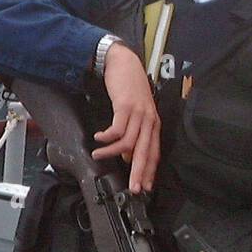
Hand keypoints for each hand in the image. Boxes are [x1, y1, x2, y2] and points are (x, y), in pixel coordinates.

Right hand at [92, 42, 159, 193]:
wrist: (123, 63)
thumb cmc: (129, 87)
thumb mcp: (135, 112)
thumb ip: (134, 133)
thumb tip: (126, 155)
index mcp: (153, 124)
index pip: (154, 153)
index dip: (149, 171)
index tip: (144, 187)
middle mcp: (149, 121)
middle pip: (145, 152)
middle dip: (138, 172)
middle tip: (133, 188)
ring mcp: (138, 114)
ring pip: (129, 143)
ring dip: (111, 152)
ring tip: (98, 155)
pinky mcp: (126, 106)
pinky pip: (117, 129)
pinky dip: (107, 137)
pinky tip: (99, 138)